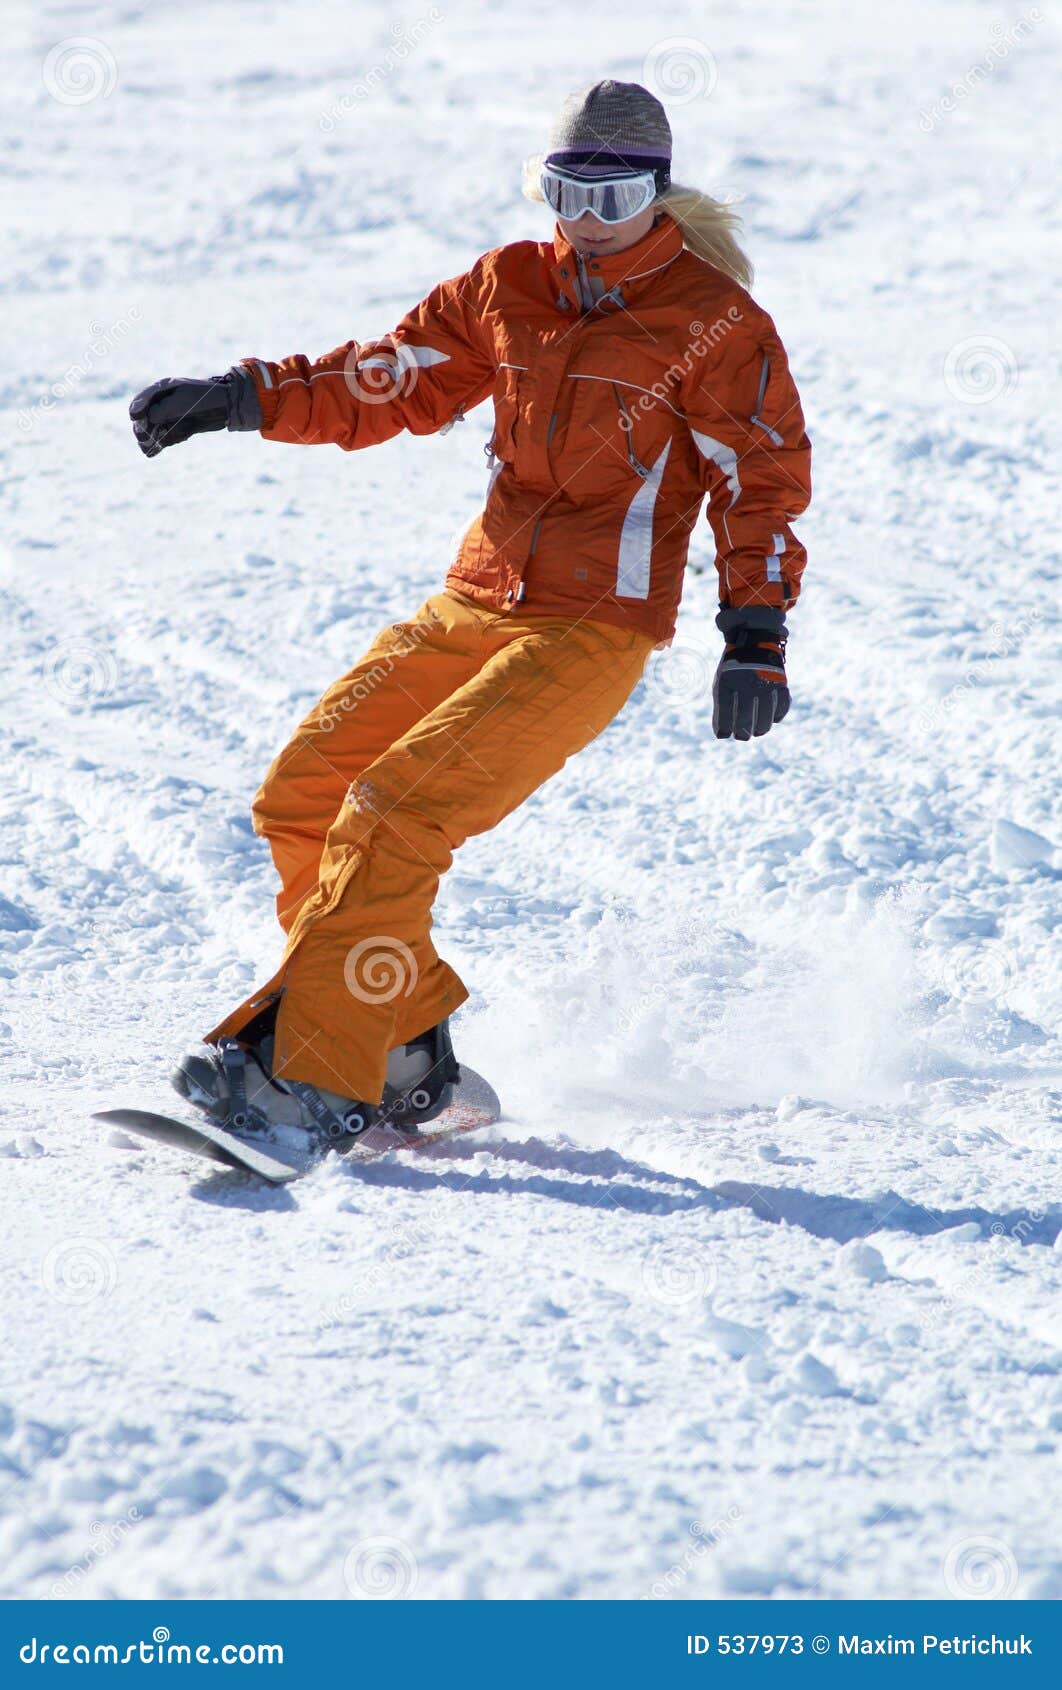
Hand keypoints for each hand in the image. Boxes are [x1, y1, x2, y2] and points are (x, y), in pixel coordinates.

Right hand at [129, 367, 265, 456]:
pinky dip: (157, 445)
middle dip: (142, 426)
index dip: (137, 408)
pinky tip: (151, 453)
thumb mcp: (184, 400)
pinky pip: (163, 438)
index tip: (134, 417)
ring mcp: (170, 416)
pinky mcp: (178, 429)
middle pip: (145, 416)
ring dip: (147, 438)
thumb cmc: (205, 397)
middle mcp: (163, 402)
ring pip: (152, 429)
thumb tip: (148, 417)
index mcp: (163, 389)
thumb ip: (165, 408)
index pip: (143, 399)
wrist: (227, 406)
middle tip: (142, 437)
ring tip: (146, 448)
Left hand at [712, 610, 790, 740]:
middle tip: (742, 736)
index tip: (724, 735)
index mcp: (728, 683)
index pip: (725, 714)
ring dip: (761, 729)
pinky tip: (773, 719)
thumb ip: (721, 707)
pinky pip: (782, 706)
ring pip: (765, 718)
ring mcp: (764, 684)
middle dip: (743, 733)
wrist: (752, 640)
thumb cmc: (733, 667)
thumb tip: (721, 734)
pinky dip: (778, 715)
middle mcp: (746, 684)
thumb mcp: (721, 682)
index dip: (724, 729)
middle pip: (745, 719)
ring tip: (757, 732)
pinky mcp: (780, 683)